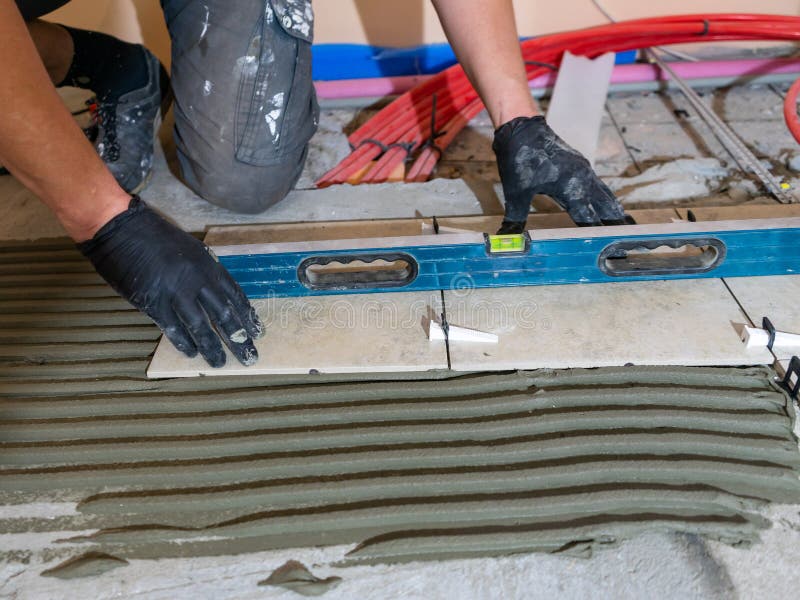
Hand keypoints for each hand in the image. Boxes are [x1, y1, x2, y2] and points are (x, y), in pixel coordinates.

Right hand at [78, 196, 263, 367]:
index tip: (257, 331)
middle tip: (250, 356)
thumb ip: (204, 272)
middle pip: (224, 316)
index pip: (235, 296)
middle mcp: (197, 281)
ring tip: (221, 363)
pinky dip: (184, 343)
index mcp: (209, 266)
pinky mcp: (154, 303)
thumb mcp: (190, 249)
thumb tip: (215, 294)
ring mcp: (175, 293)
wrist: (122, 229)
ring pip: (201, 327)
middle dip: (239, 339)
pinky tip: (192, 354)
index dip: (247, 316)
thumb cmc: (155, 237)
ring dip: (212, 348)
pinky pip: (173, 328)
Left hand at [492, 115, 626, 233]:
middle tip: (628, 240)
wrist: (522, 128)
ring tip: (625, 224)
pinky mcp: (580, 165)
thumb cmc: (520, 159)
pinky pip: (598, 186)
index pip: (589, 218)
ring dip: (614, 210)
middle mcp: (583, 179)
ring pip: (605, 195)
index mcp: (571, 188)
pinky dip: (605, 198)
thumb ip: (515, 217)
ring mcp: (584, 171)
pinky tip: (606, 204)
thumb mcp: (516, 191)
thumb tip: (506, 237)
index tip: (611, 248)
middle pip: (605, 207)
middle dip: (615, 224)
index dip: (599, 234)